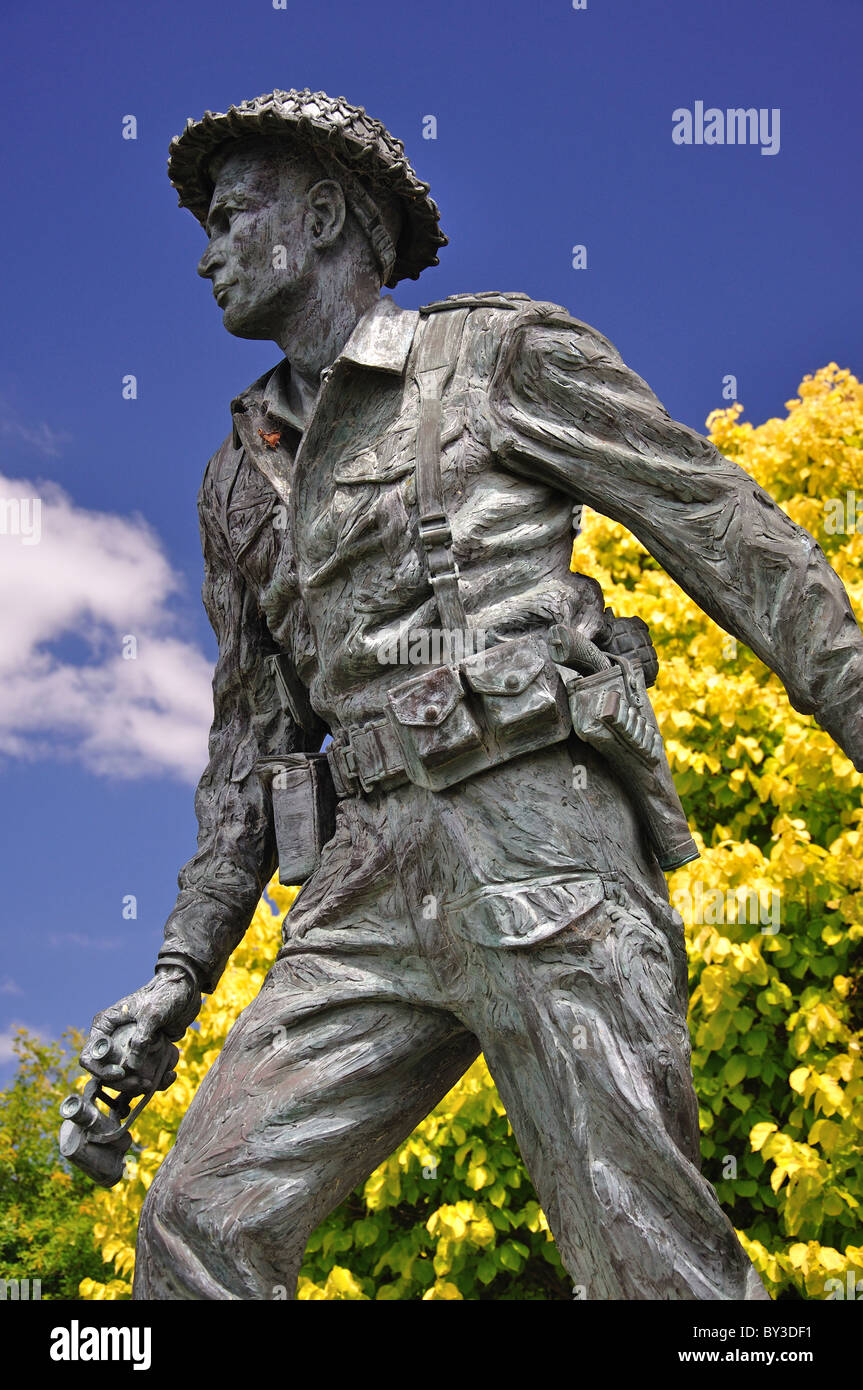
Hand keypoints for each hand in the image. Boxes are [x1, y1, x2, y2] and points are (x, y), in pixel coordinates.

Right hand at [81, 968, 199, 1095]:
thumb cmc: (165, 994)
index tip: (122, 1073)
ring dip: (139, 1085)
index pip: (90, 1056)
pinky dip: (157, 1080)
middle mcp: (113, 1038)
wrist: (185, 990)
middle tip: (144, 1084)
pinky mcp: (146, 1054)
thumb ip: (140, 1039)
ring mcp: (129, 1048)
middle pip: (107, 1072)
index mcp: (105, 1026)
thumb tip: (130, 1068)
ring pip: (126, 1077)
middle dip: (123, 1083)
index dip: (101, 1070)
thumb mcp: (151, 1014)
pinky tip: (170, 1075)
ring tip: (157, 1082)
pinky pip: (145, 1073)